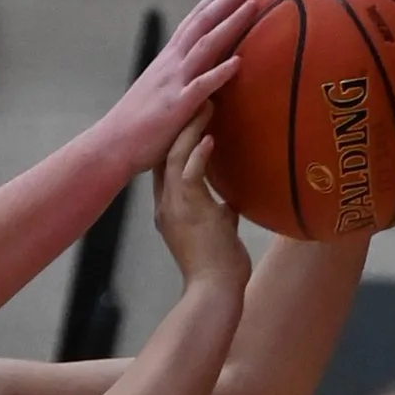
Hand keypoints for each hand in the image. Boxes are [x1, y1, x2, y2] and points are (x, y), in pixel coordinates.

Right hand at [101, 0, 262, 172]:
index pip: (196, 19)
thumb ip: (184, 80)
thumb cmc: (139, 124)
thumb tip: (207, 80)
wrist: (111, 145)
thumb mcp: (162, 92)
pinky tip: (238, 62)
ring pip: (205, 45)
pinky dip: (219, 73)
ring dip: (230, 23)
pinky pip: (200, 86)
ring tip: (253, 5)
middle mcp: (172, 63)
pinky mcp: (176, 107)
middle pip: (203, 22)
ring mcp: (174, 83)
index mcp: (169, 59)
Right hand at [152, 123, 249, 297]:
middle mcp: (166, 206)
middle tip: (193, 103)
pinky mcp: (189, 209)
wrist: (214, 291)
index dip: (173, 142)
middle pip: (163, 155)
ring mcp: (175, 206)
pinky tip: (210, 137)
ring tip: (204, 107)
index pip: (164, 169)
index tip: (187, 120)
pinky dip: (198, 152)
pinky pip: (188, 172)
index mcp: (168, 212)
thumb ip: (220, 215)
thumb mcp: (218, 234)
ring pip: (173, 157)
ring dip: (189, 130)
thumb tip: (230, 205)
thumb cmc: (219, 269)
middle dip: (177, 127)